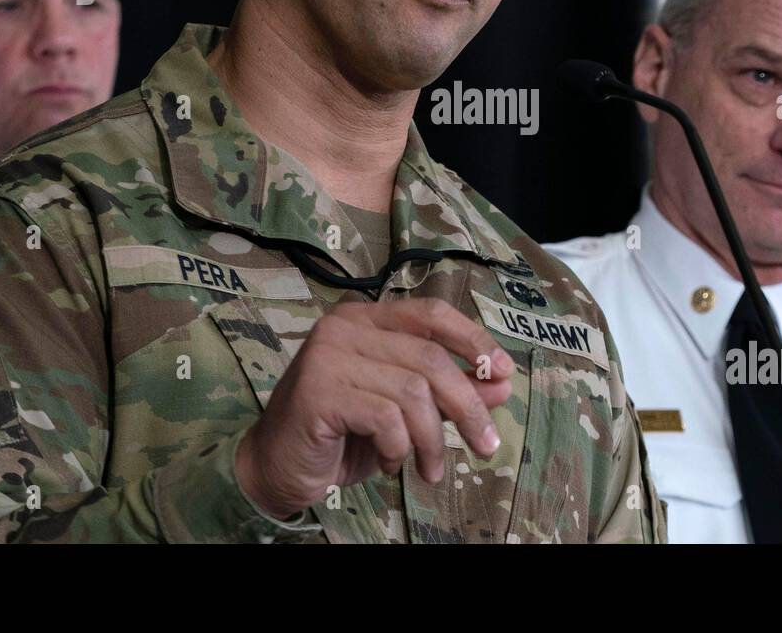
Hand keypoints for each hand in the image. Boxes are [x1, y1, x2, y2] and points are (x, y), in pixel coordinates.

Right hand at [234, 297, 514, 519]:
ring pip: (413, 392)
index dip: (474, 339)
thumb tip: (501, 382)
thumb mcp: (404, 410)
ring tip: (427, 468)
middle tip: (486, 445)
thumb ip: (448, 390)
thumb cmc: (342, 434)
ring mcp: (328, 355)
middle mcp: (345, 327)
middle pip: (430, 357)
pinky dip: (398, 449)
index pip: (432, 313)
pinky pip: (386, 419)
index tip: (504, 372)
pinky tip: (387, 463)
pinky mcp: (319, 391)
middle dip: (466, 405)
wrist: (276, 467)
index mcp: (366, 318)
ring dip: (432, 439)